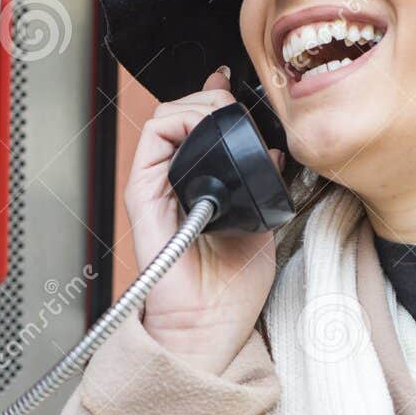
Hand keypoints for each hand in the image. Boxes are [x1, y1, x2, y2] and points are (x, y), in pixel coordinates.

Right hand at [125, 66, 284, 373]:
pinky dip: (177, 120)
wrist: (210, 327)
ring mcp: (156, 188)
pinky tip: (204, 129)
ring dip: (198, 105)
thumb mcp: (261, 225)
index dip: (217, 102)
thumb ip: (263, 184)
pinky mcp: (142, 195)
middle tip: (238, 107)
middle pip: (184, 117)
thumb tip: (272, 146)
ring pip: (166, 118)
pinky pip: (151, 138)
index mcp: (201, 189)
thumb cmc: (231, 293)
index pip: (201, 131)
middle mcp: (175, 185)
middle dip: (213, 100)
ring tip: (224, 116)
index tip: (238, 87)